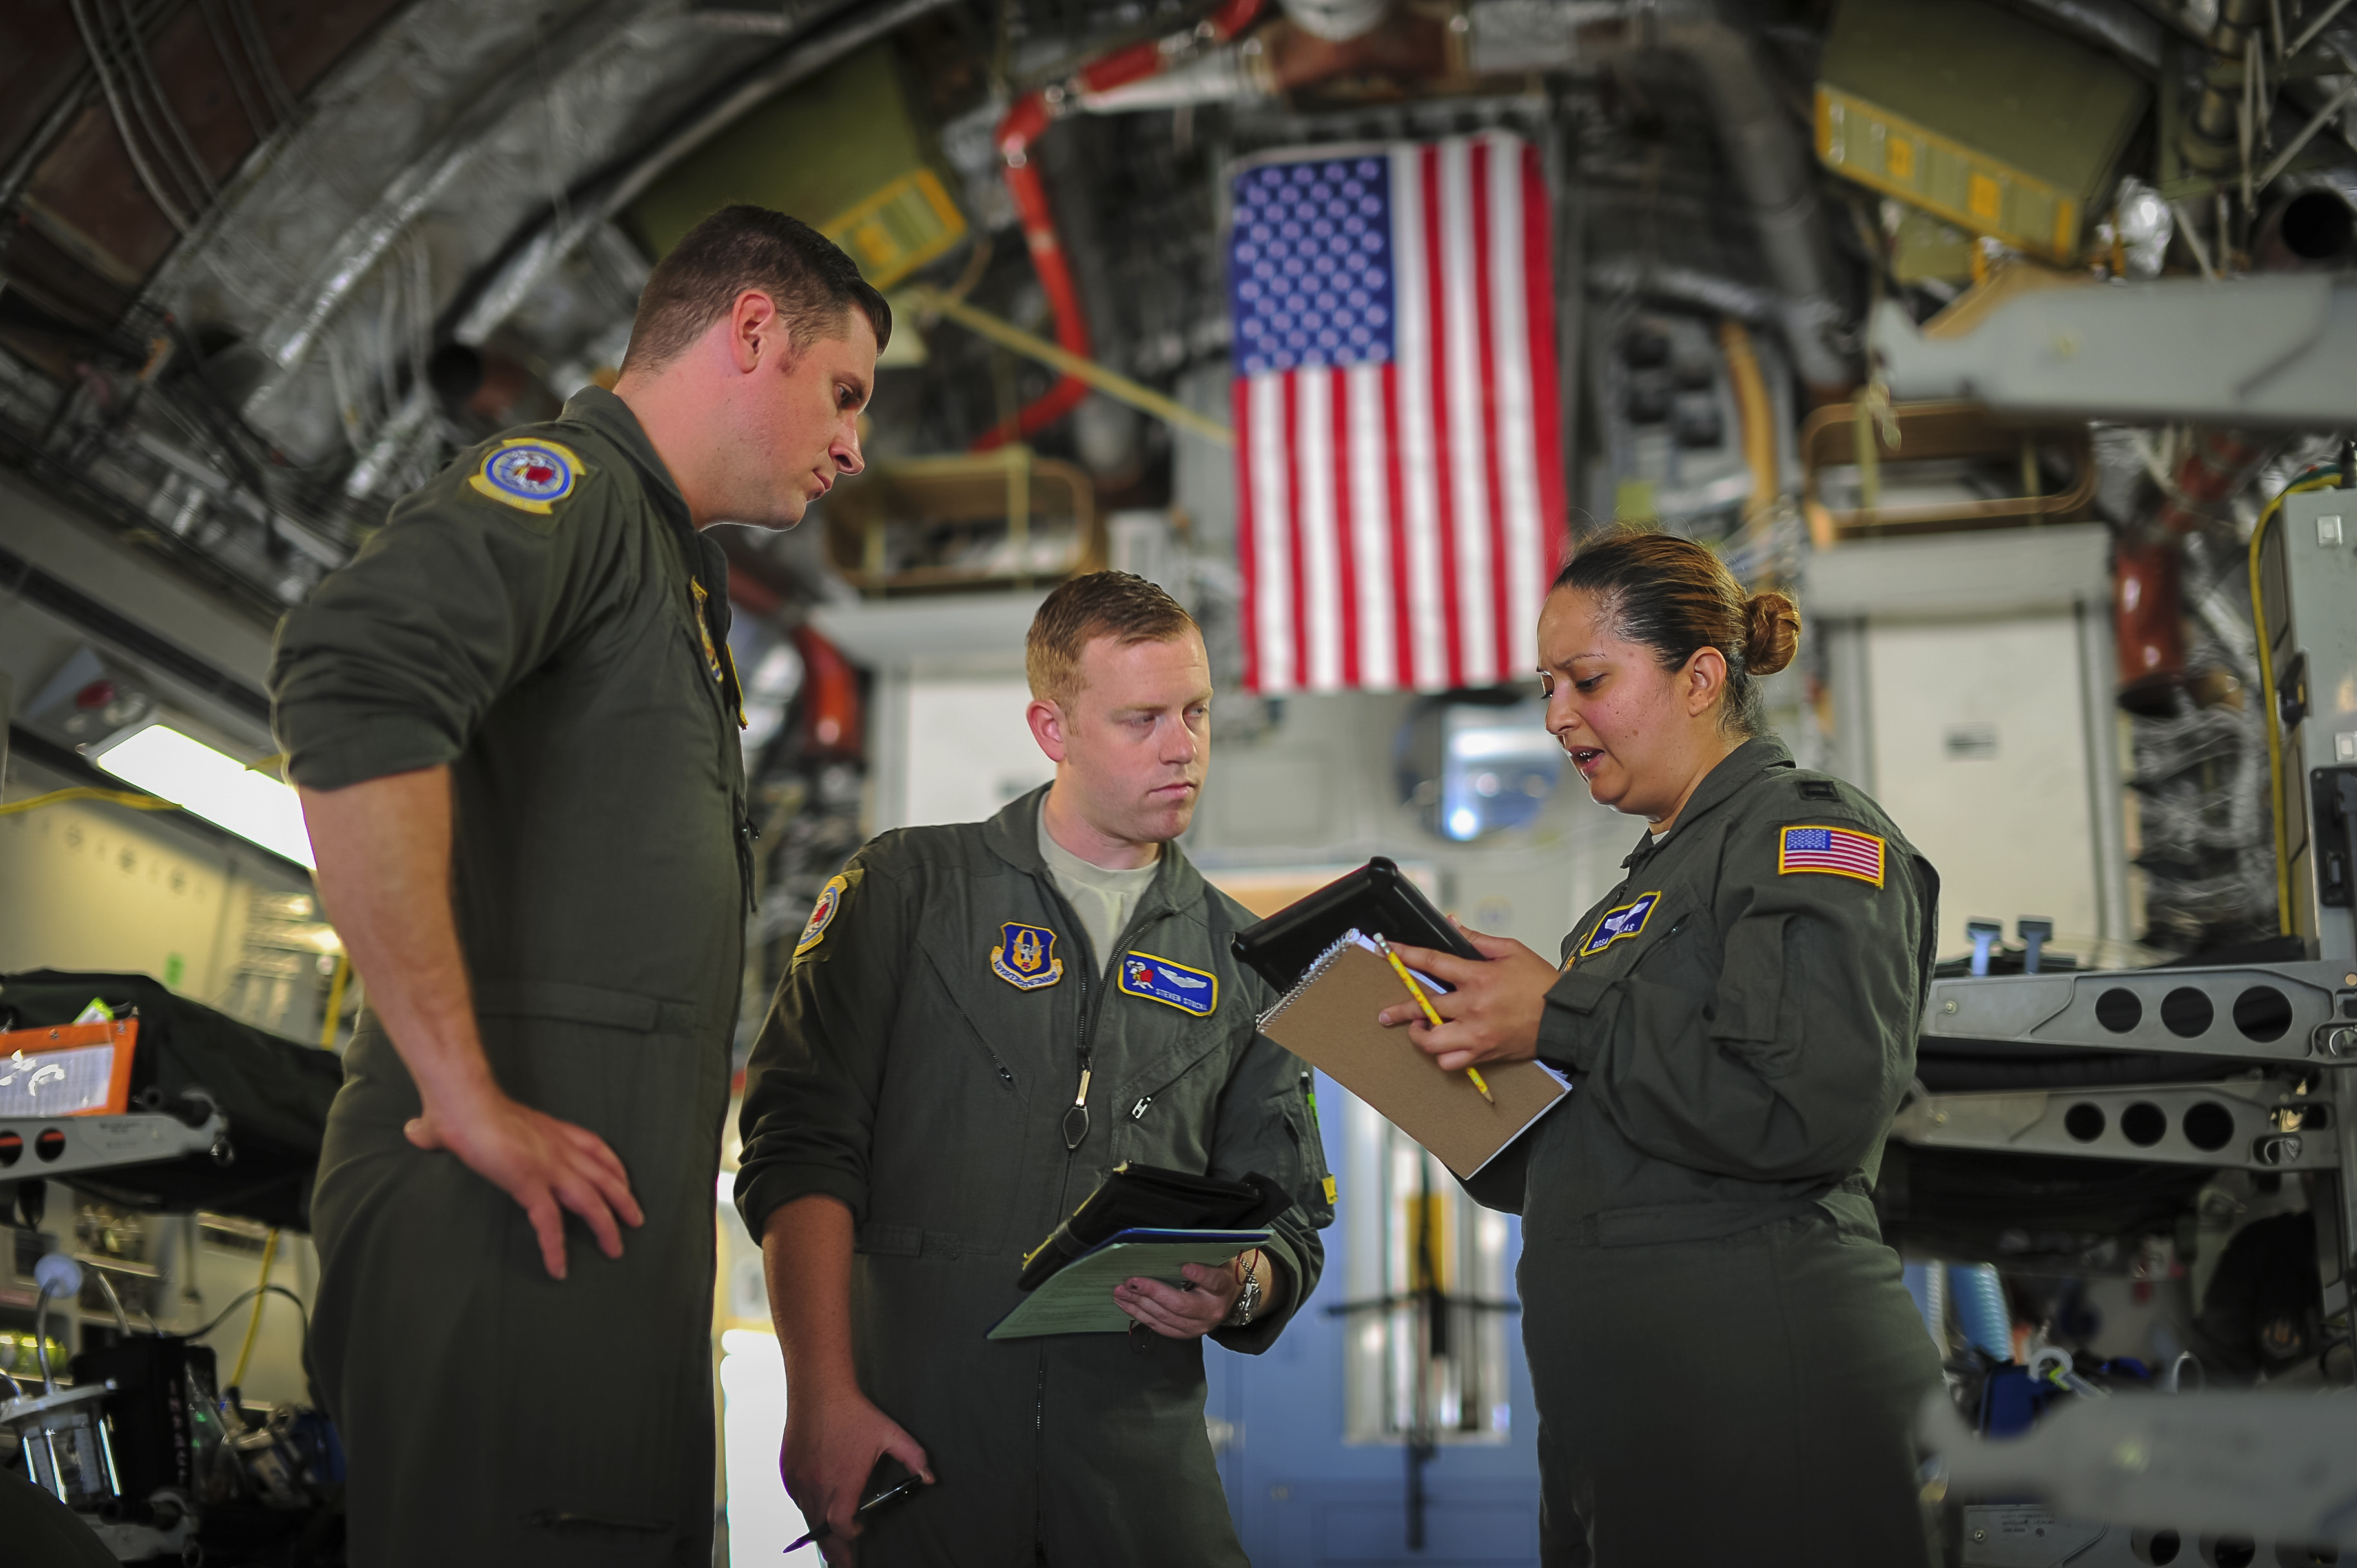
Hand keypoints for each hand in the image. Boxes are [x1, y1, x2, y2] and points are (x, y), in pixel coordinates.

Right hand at [405, 1090, 642, 1278]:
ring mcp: (549, 1168)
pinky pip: (551, 1224)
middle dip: (624, 1200)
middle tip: (636, 1221)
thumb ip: (447, 1130)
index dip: (614, 1166)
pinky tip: (559, 1269)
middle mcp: (559, 1149)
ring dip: (607, 1227)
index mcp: (552, 1131)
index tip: (624, 1181)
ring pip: (592, 1202)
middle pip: (605, 1176)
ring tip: (616, 1250)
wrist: (463, 1101)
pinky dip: (556, 1247)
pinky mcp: (531, 1185)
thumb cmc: (460, 1105)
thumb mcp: (468, 1117)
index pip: (596, 1147)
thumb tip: (415, 1130)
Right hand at [781, 1386, 932, 1563]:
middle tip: (844, 1563)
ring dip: (820, 1531)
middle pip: (822, 1532)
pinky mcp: (789, 1473)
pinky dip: (809, 1508)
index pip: (841, 1526)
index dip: (851, 1537)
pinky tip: (819, 1509)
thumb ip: (915, 1458)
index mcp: (843, 1481)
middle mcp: (818, 1485)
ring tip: (832, 1543)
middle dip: (834, 1551)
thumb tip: (932, 1479)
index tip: (861, 1533)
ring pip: (808, 1517)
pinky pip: (798, 1501)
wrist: (819, 1390)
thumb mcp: (891, 1434)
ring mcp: (800, 1481)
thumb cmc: (854, 1413)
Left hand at [1115, 1259, 1244, 1338]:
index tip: (1185, 1266)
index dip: (1199, 1275)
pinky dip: (1139, 1315)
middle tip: (1131, 1282)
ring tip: (1121, 1292)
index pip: (1213, 1281)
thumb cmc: (1216, 1273)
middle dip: (1152, 1292)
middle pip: (1180, 1304)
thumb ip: (1197, 1256)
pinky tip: (1126, 1304)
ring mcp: (1198, 1326)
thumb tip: (1164, 1248)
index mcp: (1222, 1287)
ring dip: (1138, 1305)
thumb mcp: (1213, 1260)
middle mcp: (1211, 1311)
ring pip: (1165, 1318)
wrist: (1227, 1297)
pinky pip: (1159, 1326)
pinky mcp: (1185, 1334)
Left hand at [1376, 924, 1559, 1071]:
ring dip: (1419, 1036)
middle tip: (1386, 1013)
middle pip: (1423, 1008)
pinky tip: (1442, 1047)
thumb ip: (1476, 940)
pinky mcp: (1484, 1053)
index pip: (1433, 962)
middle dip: (1399, 1010)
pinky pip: (1452, 1063)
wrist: (1564, 1017)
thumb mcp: (1511, 950)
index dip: (1406, 955)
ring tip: (1418, 1029)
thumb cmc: (1541, 985)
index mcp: (1479, 977)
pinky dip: (1442, 1057)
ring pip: (1432, 1042)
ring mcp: (1477, 1033)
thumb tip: (1452, 925)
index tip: (1388, 951)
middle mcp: (1474, 1007)